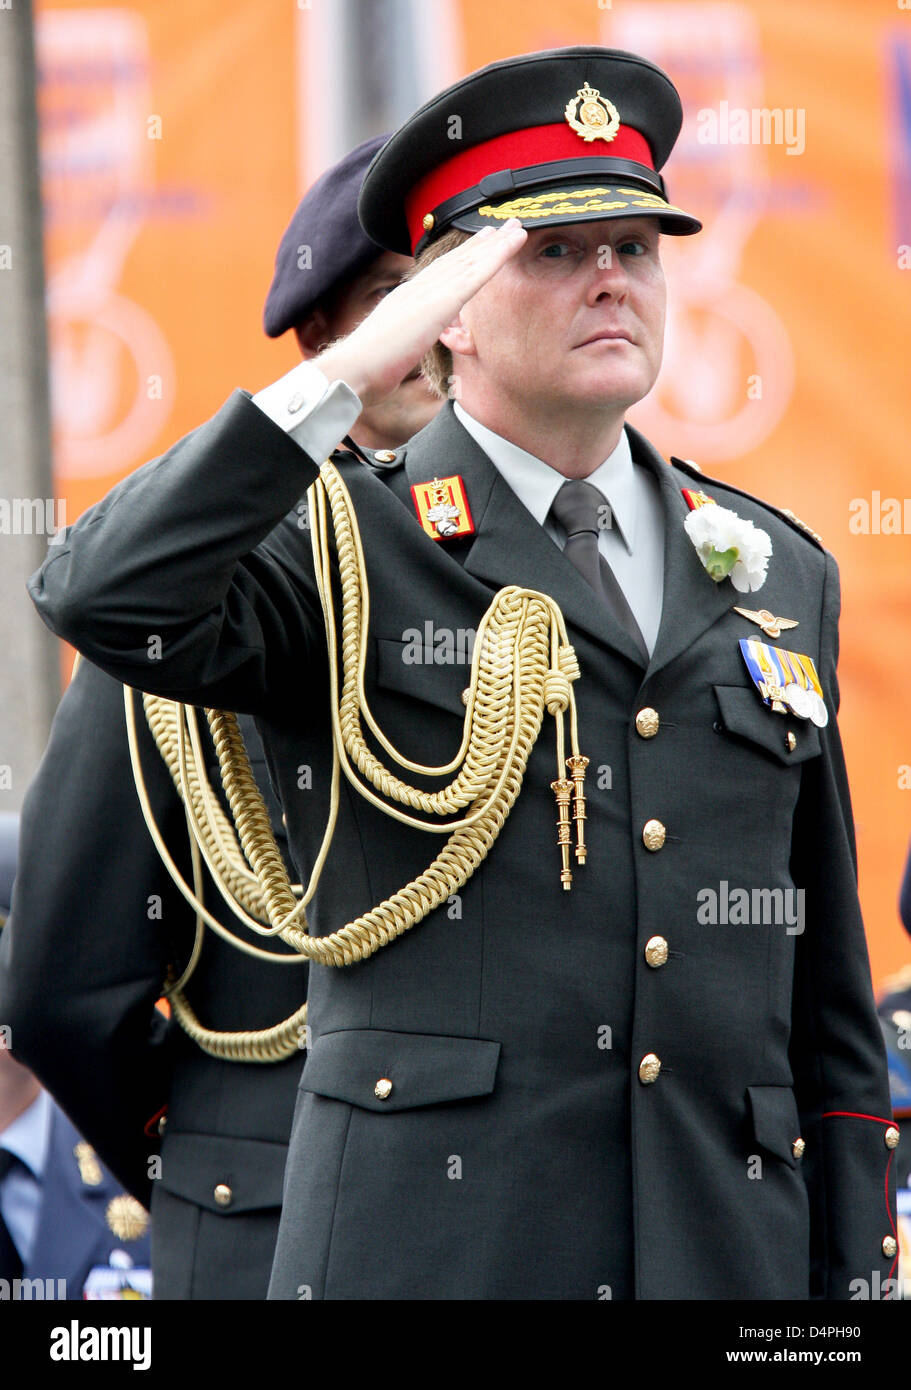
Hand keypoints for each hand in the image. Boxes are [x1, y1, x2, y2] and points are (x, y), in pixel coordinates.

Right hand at [318, 219, 526, 405]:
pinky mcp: (439, 303)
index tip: (481, 243)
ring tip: (517, 229)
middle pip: (457, 260)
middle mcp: (418, 288)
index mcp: (407, 299)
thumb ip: (403, 342)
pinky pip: (475, 276)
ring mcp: (428, 293)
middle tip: (506, 227)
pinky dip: (496, 258)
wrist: (353, 368)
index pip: (440, 273)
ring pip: (470, 262)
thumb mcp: (390, 349)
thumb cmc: (365, 369)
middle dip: (483, 243)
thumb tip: (406, 349)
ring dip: (497, 244)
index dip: (462, 257)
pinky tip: (512, 245)